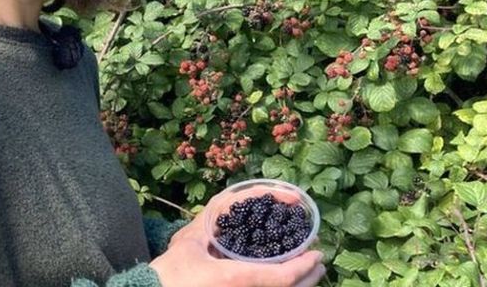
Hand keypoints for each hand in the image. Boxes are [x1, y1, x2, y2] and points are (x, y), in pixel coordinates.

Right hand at [148, 214, 325, 286]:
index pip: (282, 276)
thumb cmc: (169, 273)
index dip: (303, 265)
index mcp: (236, 278)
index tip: (316, 252)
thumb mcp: (188, 243)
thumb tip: (231, 206)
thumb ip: (210, 224)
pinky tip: (284, 281)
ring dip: (298, 285)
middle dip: (308, 276)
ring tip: (308, 272)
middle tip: (318, 261)